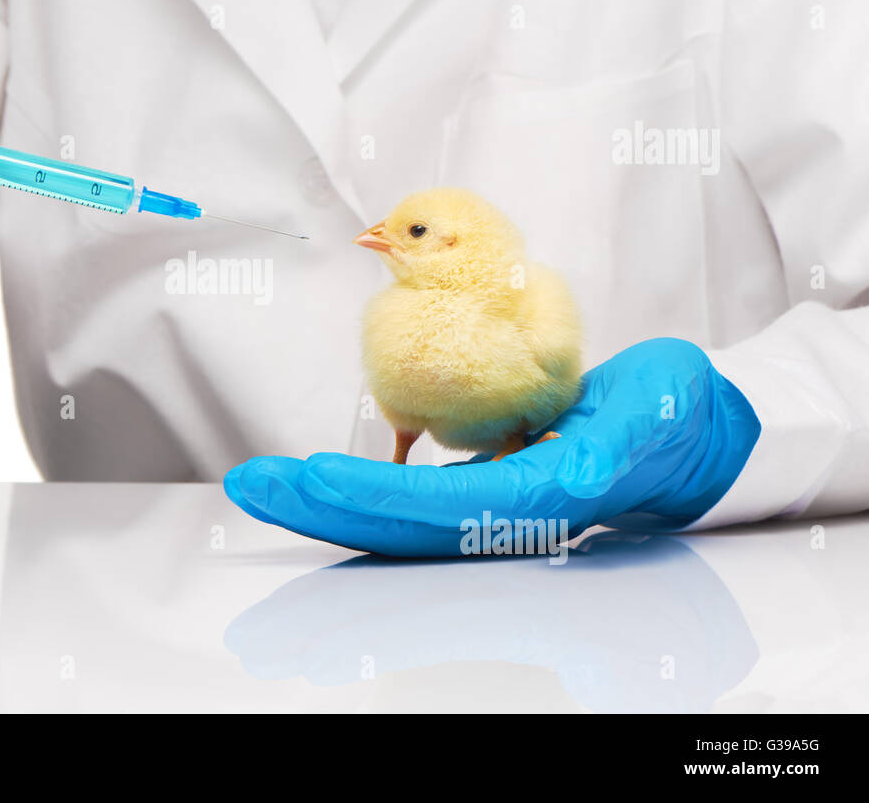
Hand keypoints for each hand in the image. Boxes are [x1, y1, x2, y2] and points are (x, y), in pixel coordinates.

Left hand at [224, 338, 760, 556]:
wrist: (685, 432)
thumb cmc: (673, 415)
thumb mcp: (656, 417)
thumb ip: (616, 445)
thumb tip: (572, 475)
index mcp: (541, 501)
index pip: (443, 507)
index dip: (375, 494)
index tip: (313, 475)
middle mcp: (505, 516)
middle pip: (399, 524)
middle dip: (321, 507)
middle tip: (252, 483)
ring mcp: (489, 507)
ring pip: (393, 515)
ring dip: (323, 501)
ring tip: (260, 482)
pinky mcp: (481, 488)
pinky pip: (406, 496)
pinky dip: (355, 488)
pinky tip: (311, 479)